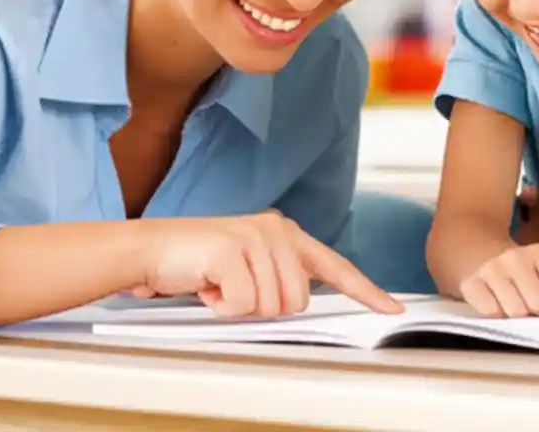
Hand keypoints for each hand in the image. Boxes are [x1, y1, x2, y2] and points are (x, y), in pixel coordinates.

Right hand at [137, 210, 403, 317]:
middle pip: (297, 301)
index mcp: (285, 233)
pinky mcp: (232, 249)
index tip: (391, 308)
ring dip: (239, 307)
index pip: (335, 266)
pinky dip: (219, 306)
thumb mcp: (247, 270)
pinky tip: (206, 284)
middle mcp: (276, 229)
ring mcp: (255, 237)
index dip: (365, 291)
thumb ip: (278, 282)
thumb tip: (300, 307)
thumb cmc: (196, 265)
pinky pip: (242, 305)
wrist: (148, 250)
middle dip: (263, 308)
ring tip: (217, 283)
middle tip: (232, 289)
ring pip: (271, 306)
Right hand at [459, 243, 538, 317]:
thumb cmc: (527, 272)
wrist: (477, 252)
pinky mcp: (470, 283)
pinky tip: (498, 306)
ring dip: (519, 319)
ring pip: (516, 313)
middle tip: (537, 310)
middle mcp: (516, 258)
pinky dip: (497, 317)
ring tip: (517, 308)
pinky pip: (491, 313)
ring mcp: (491, 270)